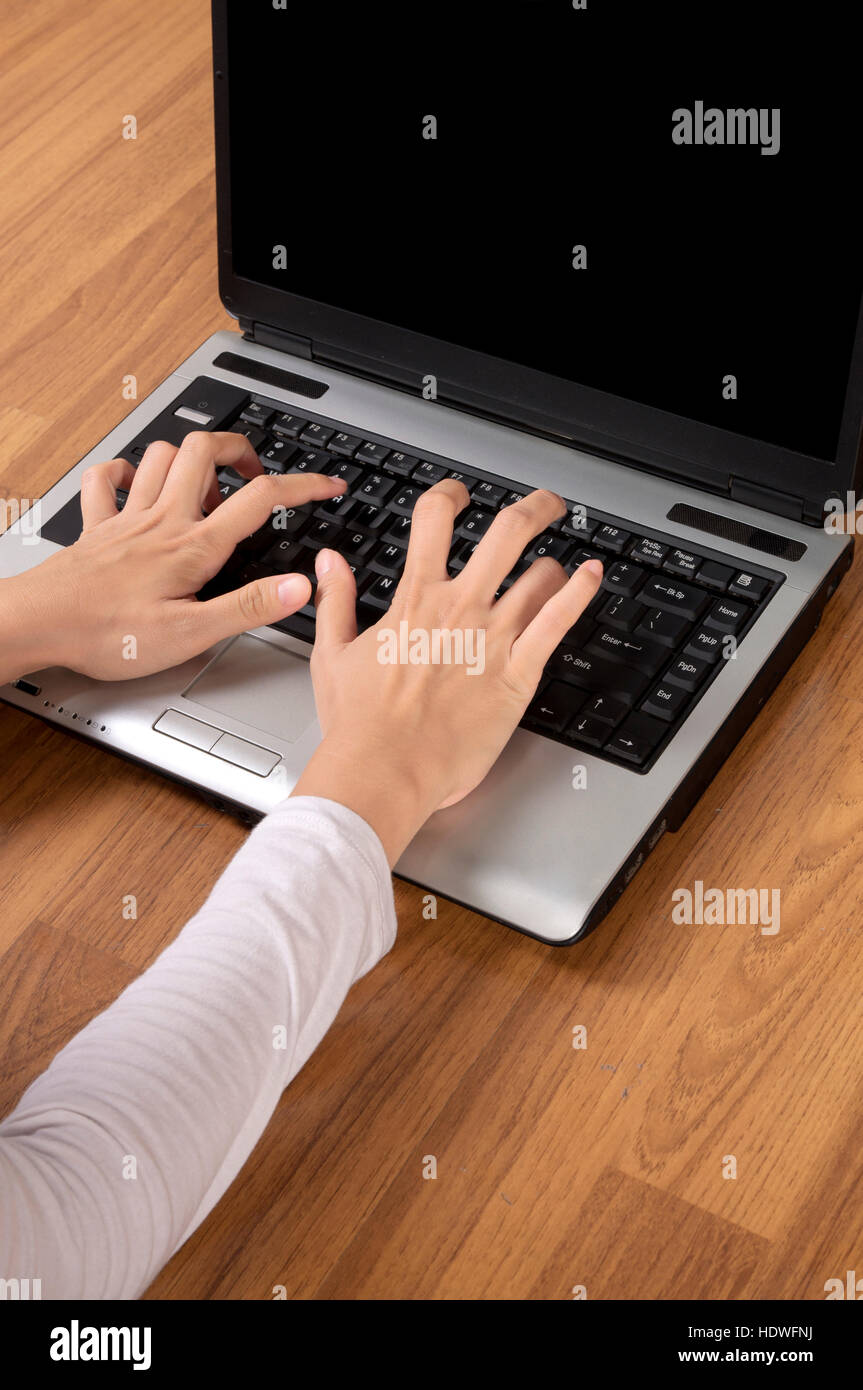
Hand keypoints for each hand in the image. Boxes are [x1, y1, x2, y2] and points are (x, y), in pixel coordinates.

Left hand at [0, 432, 345, 682]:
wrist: (38, 624)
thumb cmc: (107, 634)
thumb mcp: (190, 635)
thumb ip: (248, 607)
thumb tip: (299, 586)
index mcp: (193, 548)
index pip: (261, 500)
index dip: (303, 486)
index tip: (328, 484)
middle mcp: (162, 521)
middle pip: (207, 451)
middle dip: (242, 450)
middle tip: (259, 474)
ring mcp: (127, 518)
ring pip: (163, 455)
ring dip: (193, 457)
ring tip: (212, 481)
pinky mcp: (96, 527)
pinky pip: (108, 479)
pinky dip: (127, 472)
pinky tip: (139, 486)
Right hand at [292, 480, 602, 863]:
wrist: (384, 768)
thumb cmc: (359, 722)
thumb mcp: (333, 652)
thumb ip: (336, 600)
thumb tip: (330, 563)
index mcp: (415, 599)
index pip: (434, 519)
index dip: (450, 494)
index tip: (459, 494)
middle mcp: (459, 608)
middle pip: (507, 533)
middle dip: (533, 509)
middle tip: (544, 504)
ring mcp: (492, 637)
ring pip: (539, 575)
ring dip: (554, 565)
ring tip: (560, 567)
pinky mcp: (517, 673)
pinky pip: (557, 621)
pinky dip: (580, 592)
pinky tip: (592, 576)